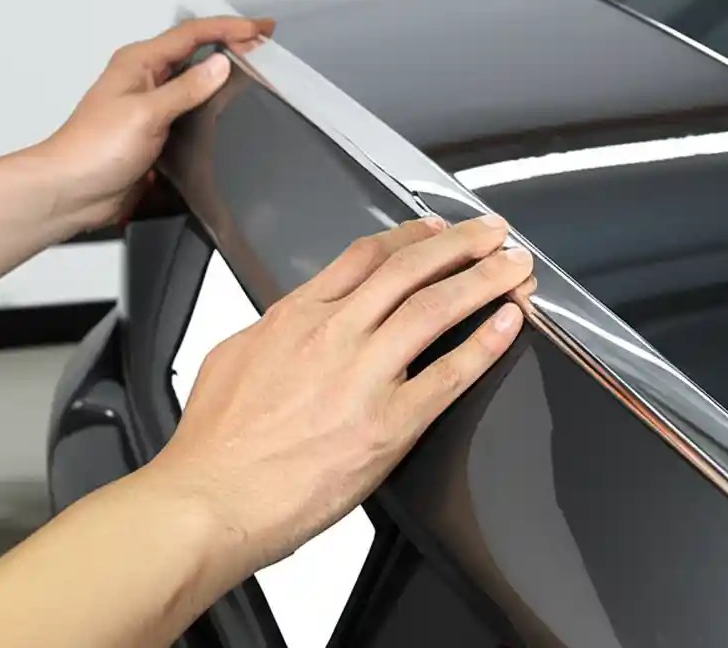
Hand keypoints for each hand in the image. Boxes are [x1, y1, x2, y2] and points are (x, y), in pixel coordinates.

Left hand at [28, 16, 273, 229]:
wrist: (71, 192)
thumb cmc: (95, 149)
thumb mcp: (146, 114)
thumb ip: (186, 89)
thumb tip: (221, 65)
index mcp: (139, 62)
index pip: (191, 34)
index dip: (229, 28)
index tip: (261, 29)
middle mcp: (145, 79)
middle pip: (193, 52)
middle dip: (229, 44)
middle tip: (264, 45)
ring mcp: (149, 107)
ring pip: (193, 82)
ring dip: (221, 76)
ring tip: (255, 74)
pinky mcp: (154, 134)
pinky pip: (189, 113)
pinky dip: (210, 107)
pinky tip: (229, 114)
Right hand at [147, 216, 535, 572]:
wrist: (212, 497)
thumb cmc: (215, 444)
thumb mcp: (231, 359)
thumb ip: (272, 332)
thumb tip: (290, 323)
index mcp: (296, 317)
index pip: (364, 257)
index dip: (408, 236)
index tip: (431, 230)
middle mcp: (334, 335)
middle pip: (410, 269)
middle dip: (460, 243)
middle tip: (493, 233)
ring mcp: (364, 377)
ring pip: (437, 307)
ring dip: (484, 280)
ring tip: (515, 267)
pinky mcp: (389, 424)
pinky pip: (450, 374)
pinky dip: (485, 344)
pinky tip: (508, 324)